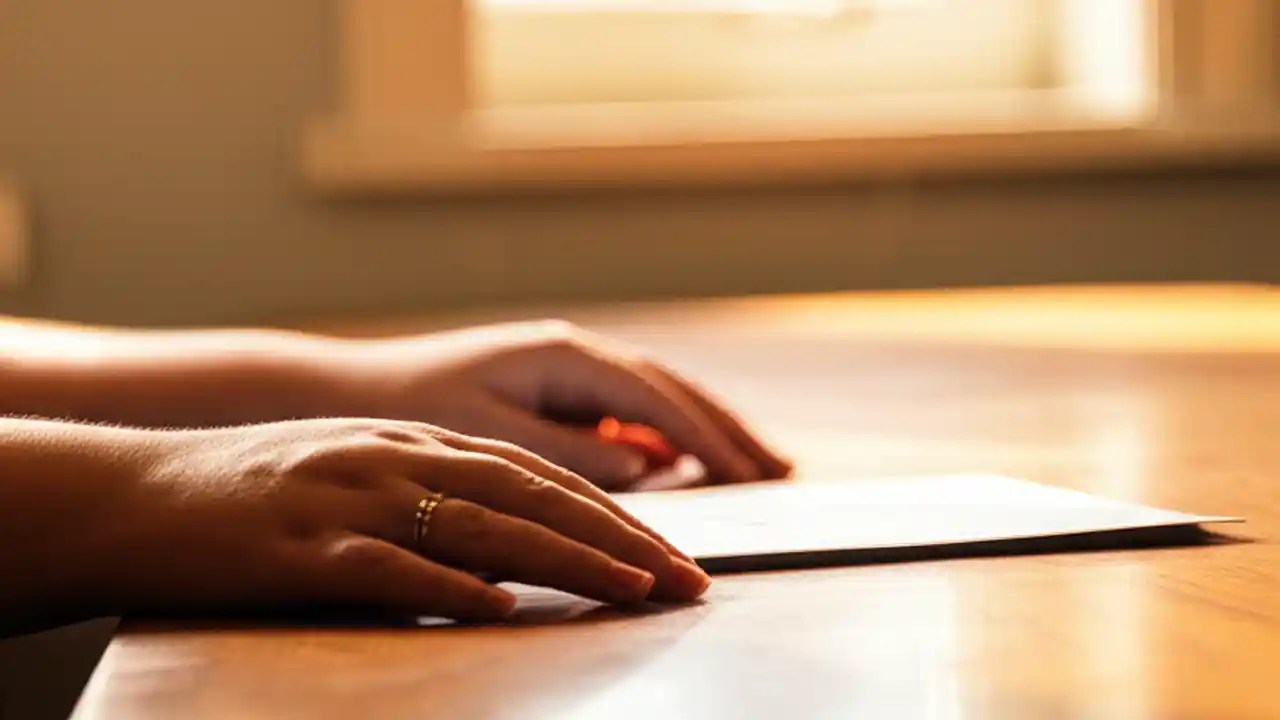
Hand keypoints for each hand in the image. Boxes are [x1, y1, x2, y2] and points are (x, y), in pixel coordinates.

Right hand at [90, 419, 709, 621]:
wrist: (131, 490)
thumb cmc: (248, 495)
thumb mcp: (355, 479)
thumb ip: (430, 511)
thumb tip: (505, 571)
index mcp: (413, 443)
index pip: (537, 476)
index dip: (613, 514)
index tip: (672, 557)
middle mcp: (395, 457)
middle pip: (531, 494)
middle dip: (620, 536)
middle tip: (688, 580)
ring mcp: (350, 496)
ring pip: (481, 523)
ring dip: (567, 557)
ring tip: (635, 589)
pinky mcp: (300, 545)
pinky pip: (387, 566)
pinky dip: (450, 586)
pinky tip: (502, 609)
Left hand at [348, 321, 792, 487]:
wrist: (355, 391)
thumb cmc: (416, 410)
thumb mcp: (493, 436)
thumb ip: (574, 452)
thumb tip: (649, 464)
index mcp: (563, 356)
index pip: (656, 397)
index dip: (709, 436)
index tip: (755, 471)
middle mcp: (575, 353)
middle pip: (672, 390)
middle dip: (727, 428)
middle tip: (782, 468)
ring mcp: (569, 369)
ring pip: (658, 398)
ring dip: (707, 429)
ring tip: (759, 463)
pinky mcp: (557, 389)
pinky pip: (629, 412)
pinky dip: (668, 434)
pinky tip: (690, 460)